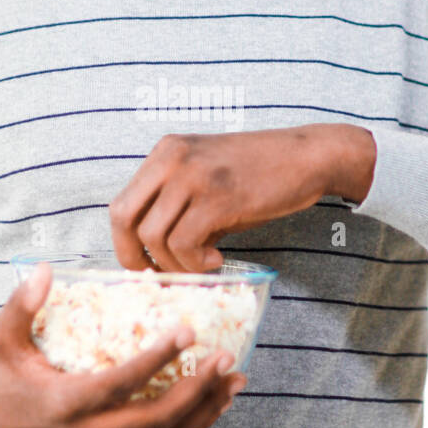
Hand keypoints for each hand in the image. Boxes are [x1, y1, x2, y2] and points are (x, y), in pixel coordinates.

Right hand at [0, 261, 246, 427]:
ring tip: (236, 378)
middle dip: (198, 389)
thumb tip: (47, 269)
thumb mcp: (0, 339)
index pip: (121, 383)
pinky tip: (216, 399)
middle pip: (158, 418)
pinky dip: (194, 421)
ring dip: (206, 408)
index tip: (186, 330)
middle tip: (225, 356)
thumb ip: (22, 304)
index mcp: (65, 402)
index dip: (156, 359)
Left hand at [109, 122, 375, 270]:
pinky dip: (196, 262)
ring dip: (175, 264)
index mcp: (165, 152)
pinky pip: (184, 243)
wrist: (307, 157)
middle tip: (160, 274)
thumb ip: (178, 210)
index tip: (144, 264)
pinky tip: (217, 259)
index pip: (120, 204)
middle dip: (135, 257)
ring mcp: (193, 176)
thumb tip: (154, 258)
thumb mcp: (207, 181)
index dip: (125, 242)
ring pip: (154, 236)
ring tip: (202, 264)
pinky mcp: (217, 197)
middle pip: (123, 218)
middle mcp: (172, 159)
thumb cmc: (260, 174)